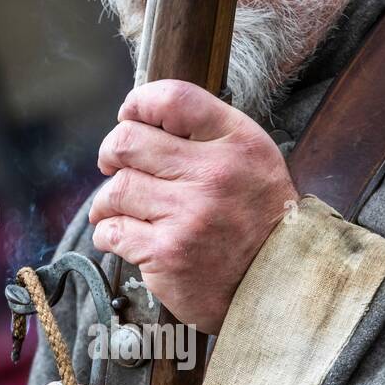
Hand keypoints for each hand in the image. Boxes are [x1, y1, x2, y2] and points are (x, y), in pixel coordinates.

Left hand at [89, 80, 296, 332]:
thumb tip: (144, 123)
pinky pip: (114, 231)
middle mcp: (214, 175)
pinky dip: (107, 233)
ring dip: (107, 200)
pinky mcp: (168, 253)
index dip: (140, 103)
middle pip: (128, 142)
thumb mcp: (253, 163)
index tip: (129, 116)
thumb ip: (209, 136)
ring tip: (115, 208)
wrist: (277, 285)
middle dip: (110, 152)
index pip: (174, 99)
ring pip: (116, 189)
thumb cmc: (258, 222)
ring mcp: (188, 215)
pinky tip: (120, 236)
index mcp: (238, 144)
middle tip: (111, 163)